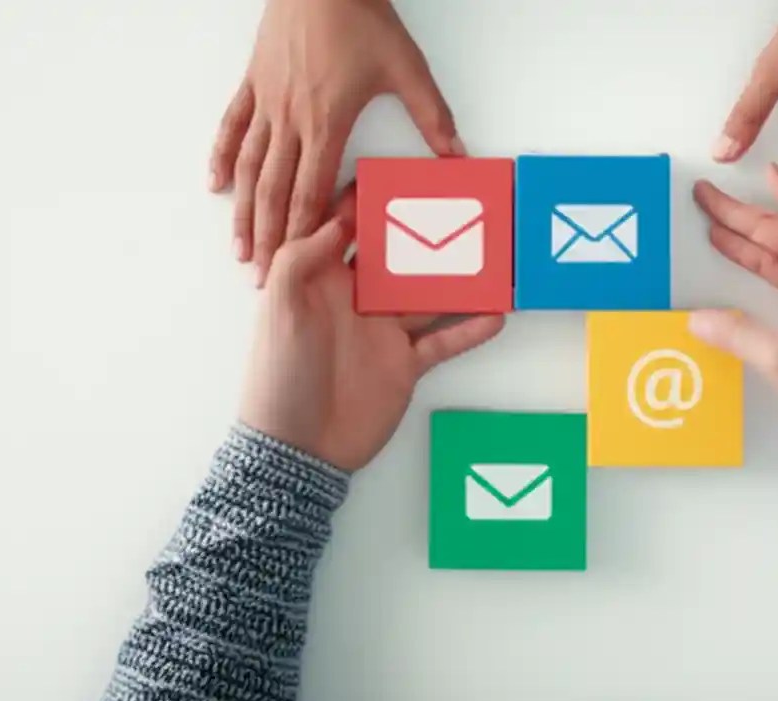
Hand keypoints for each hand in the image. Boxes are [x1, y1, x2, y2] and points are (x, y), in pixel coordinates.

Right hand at [211, 0, 462, 287]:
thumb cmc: (360, 19)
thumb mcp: (406, 68)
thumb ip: (432, 116)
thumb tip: (456, 155)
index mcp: (327, 123)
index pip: (310, 192)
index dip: (300, 234)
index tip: (292, 267)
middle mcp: (291, 120)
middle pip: (274, 192)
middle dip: (267, 238)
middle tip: (259, 276)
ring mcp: (268, 102)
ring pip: (248, 167)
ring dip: (242, 211)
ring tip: (238, 247)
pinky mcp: (254, 83)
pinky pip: (231, 127)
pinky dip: (221, 157)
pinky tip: (214, 185)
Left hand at [238, 194, 502, 470]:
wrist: (298, 448)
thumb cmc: (280, 374)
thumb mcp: (281, 306)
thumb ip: (304, 256)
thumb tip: (339, 217)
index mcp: (322, 279)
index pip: (347, 228)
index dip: (369, 201)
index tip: (400, 175)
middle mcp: (358, 299)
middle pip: (398, 255)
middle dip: (426, 231)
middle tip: (462, 203)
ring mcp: (386, 332)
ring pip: (431, 294)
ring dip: (461, 276)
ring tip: (494, 253)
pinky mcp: (406, 365)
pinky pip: (445, 341)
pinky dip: (471, 329)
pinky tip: (497, 313)